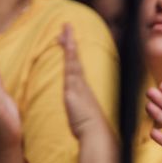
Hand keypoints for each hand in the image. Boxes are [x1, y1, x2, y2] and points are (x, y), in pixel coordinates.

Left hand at [58, 25, 108, 139]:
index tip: (68, 42)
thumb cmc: (92, 131)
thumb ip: (81, 114)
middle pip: (75, 60)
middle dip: (70, 44)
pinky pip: (71, 63)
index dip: (72, 56)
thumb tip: (83, 115)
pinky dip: (69, 51)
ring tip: (65, 28)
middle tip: (65, 28)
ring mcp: (79, 84)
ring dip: (69, 42)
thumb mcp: (83, 120)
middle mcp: (82, 85)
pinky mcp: (75, 86)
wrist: (97, 135)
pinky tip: (66, 41)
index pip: (75, 69)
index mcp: (82, 92)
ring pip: (73, 58)